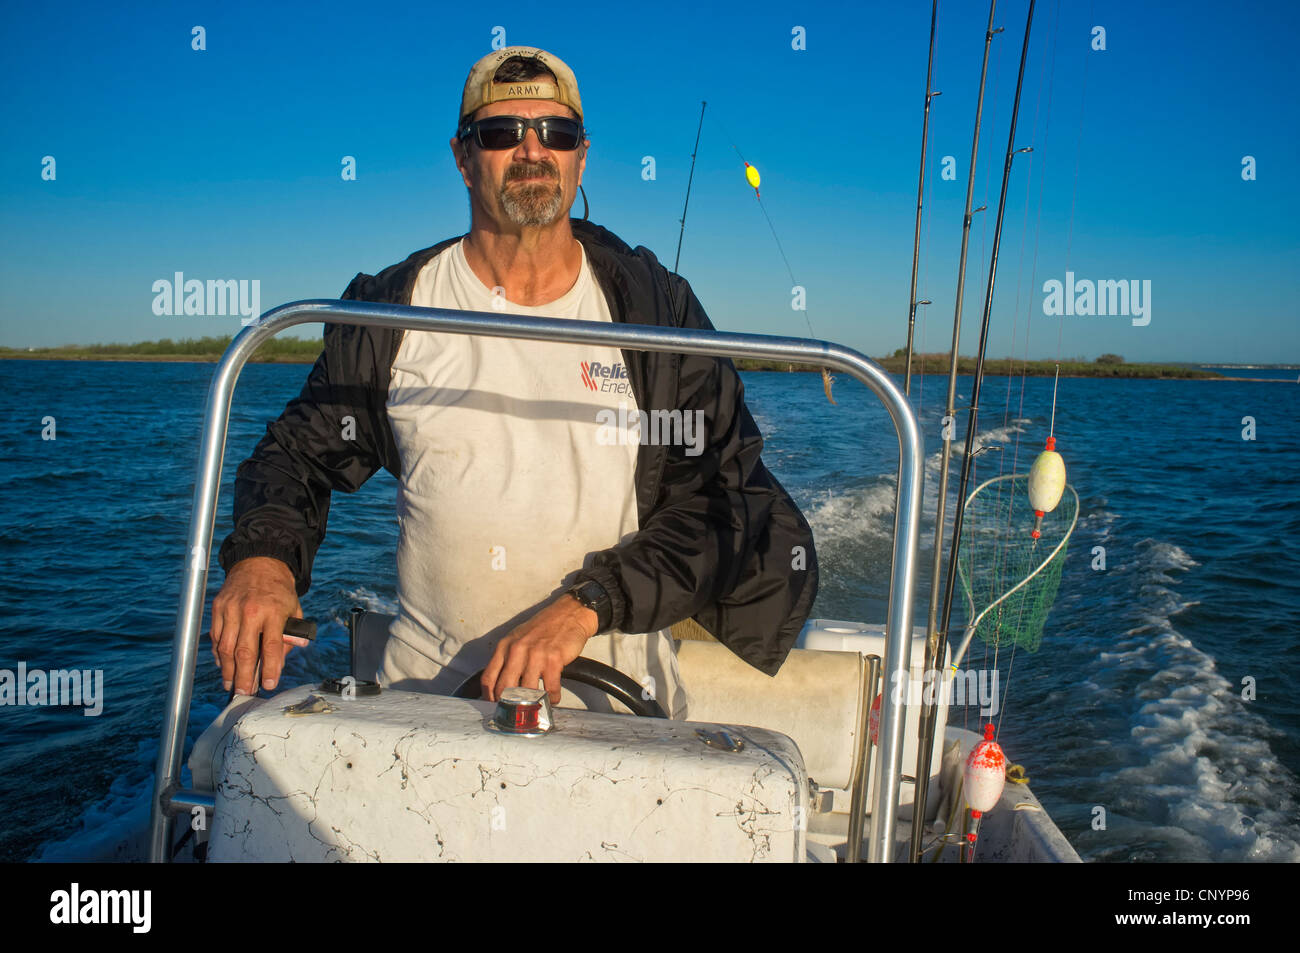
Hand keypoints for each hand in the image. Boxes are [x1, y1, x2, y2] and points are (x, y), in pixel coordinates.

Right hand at [210, 556, 309, 694]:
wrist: (259, 563)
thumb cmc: (279, 591)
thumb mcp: (293, 609)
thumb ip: (291, 634)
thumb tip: (282, 659)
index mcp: (273, 612)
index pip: (271, 646)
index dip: (270, 668)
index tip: (269, 685)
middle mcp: (250, 611)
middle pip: (244, 651)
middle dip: (244, 676)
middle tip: (244, 692)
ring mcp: (231, 609)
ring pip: (225, 647)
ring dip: (227, 669)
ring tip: (231, 684)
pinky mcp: (218, 608)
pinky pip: (215, 636)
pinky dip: (217, 653)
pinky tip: (223, 665)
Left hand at [481, 594, 598, 704]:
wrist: (569, 614)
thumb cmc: (543, 628)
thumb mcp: (518, 639)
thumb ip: (508, 659)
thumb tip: (502, 685)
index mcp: (505, 647)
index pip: (488, 678)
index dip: (489, 697)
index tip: (496, 706)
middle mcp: (517, 650)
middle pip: (505, 688)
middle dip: (510, 705)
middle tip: (517, 713)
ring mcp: (535, 655)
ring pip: (527, 691)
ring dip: (533, 703)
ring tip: (538, 706)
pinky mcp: (553, 659)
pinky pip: (550, 688)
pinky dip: (552, 698)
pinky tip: (553, 698)